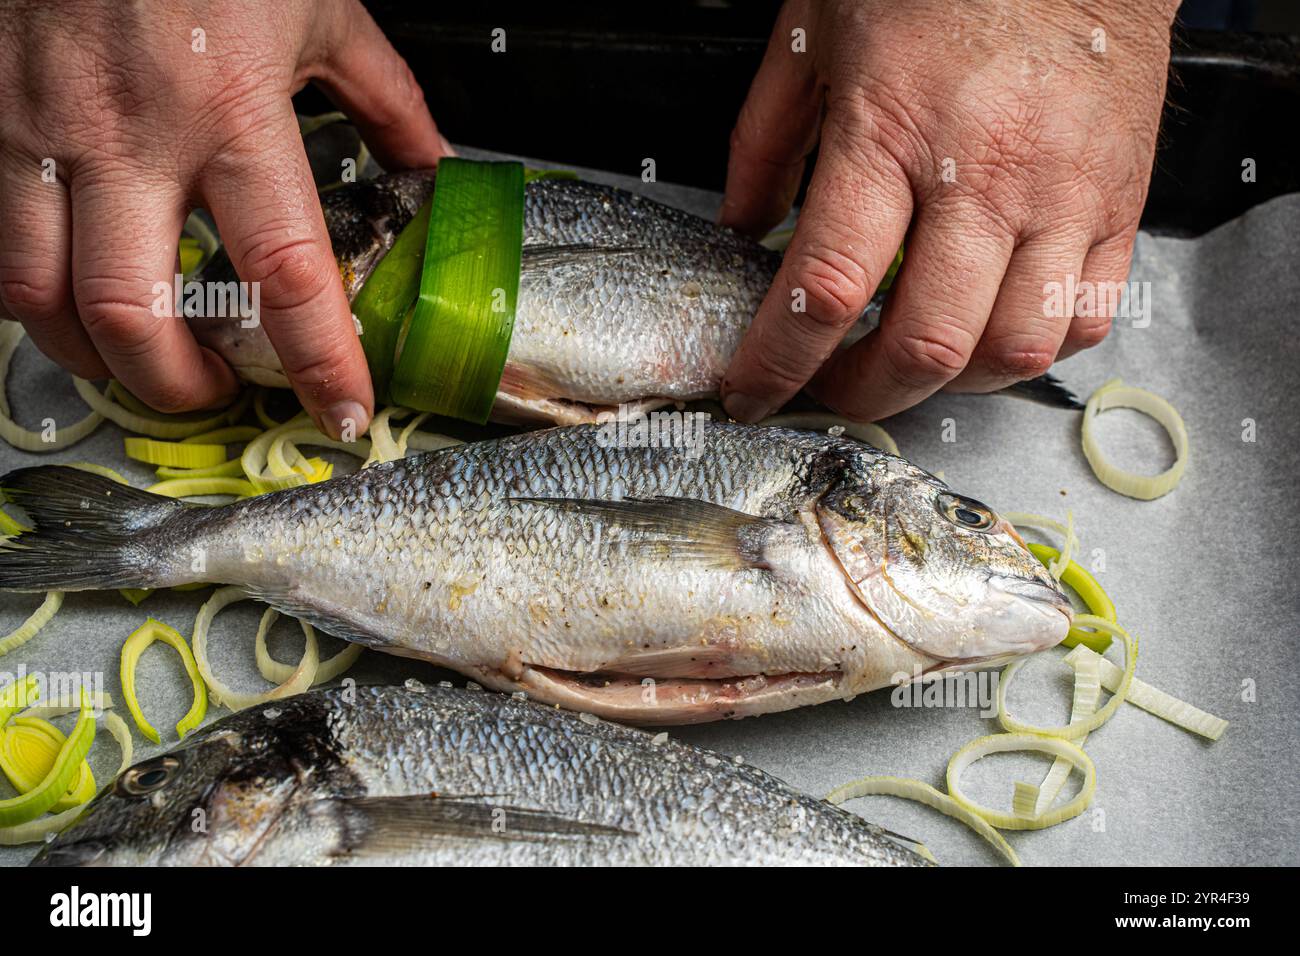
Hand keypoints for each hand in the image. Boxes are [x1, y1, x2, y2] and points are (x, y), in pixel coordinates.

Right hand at [0, 0, 450, 437]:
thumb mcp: (319, 9)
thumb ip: (381, 97)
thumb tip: (426, 160)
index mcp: (230, 111)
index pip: (285, 275)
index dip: (319, 361)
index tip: (342, 409)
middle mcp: (126, 132)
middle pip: (132, 315)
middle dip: (179, 386)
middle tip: (218, 393)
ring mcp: (36, 125)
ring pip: (37, 297)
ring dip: (95, 357)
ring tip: (146, 363)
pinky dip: (34, 292)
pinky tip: (75, 295)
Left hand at [719, 0, 1175, 421]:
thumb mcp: (815, 30)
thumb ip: (766, 137)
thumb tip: (744, 224)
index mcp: (892, 128)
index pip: (827, 288)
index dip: (778, 362)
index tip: (752, 390)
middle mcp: (985, 173)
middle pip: (924, 343)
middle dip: (861, 394)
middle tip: (830, 388)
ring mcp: (1062, 193)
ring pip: (1012, 348)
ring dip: (947, 384)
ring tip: (908, 362)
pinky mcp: (1119, 201)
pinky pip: (1084, 317)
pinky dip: (1031, 352)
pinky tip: (988, 331)